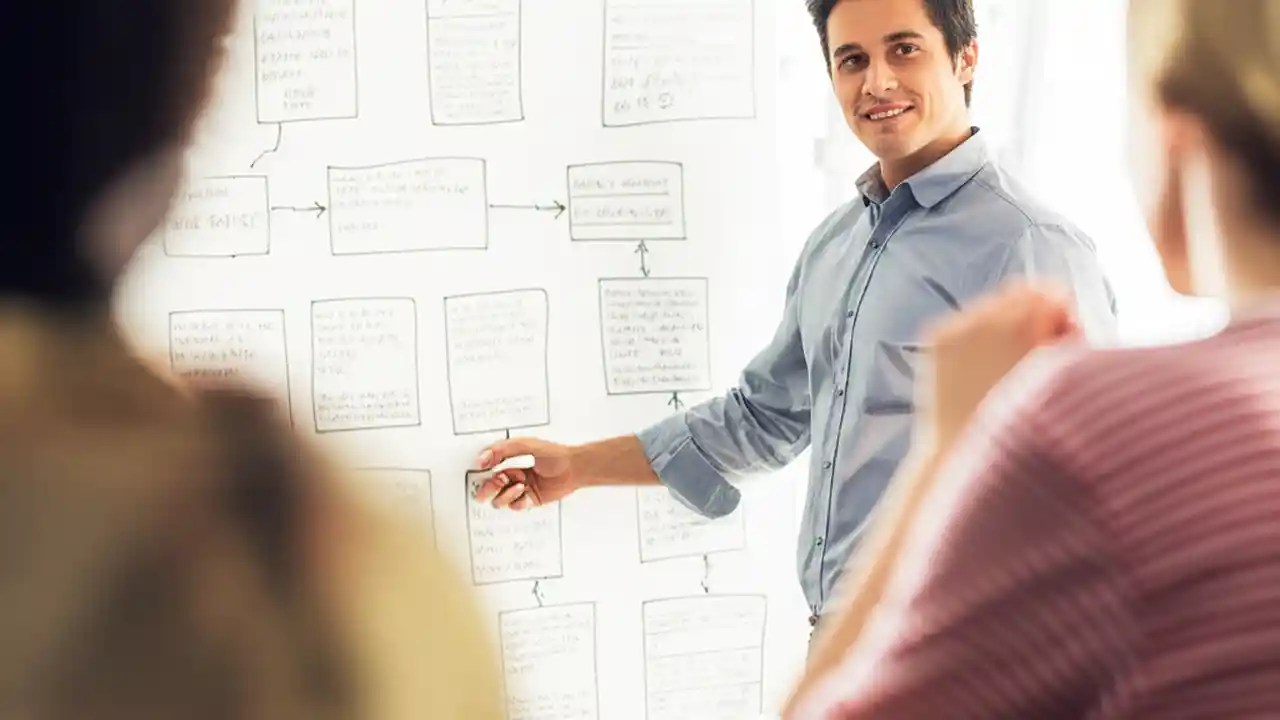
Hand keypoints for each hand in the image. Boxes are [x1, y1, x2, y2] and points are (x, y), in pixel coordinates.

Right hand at [471, 437, 581, 510]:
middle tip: (491, 487)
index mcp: (512, 461)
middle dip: (488, 488)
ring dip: (505, 494)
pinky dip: (517, 501)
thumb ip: (501, 450)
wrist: (573, 468)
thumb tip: (481, 459)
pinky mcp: (530, 500)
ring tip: (519, 485)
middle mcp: (515, 476)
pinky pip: (515, 506)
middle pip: (491, 487)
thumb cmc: (553, 454)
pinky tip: (525, 492)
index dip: (484, 471)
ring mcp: (522, 489)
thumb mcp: (524, 446)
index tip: (481, 469)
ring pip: (501, 499)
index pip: (490, 468)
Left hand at [919, 281, 1081, 450]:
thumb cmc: (1022, 426)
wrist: (962, 452)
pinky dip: (977, 336)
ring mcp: (957, 325)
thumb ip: (1069, 336)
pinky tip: (981, 368)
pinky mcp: (936, 336)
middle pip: (1021, 291)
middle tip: (1035, 352)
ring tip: (1006, 365)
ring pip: (993, 304)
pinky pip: (965, 319)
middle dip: (1033, 316)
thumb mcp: (1061, 377)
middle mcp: (987, 317)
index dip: (1063, 316)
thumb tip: (1065, 313)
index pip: (1053, 291)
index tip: (1063, 341)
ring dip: (1004, 325)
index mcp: (1025, 325)